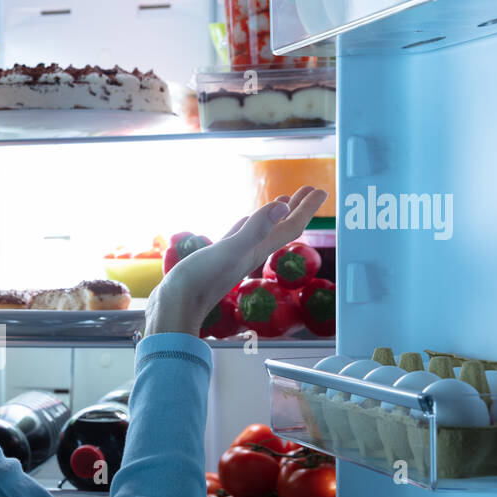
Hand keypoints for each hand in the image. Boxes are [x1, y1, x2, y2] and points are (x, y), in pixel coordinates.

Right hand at [144, 186, 328, 336]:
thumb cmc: (200, 281)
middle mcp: (251, 252)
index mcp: (257, 249)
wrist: (177, 306)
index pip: (289, 226)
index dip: (306, 208)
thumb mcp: (229, 251)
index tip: (319, 190)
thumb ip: (255, 230)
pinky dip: (247, 225)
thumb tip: (282, 206)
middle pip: (281, 228)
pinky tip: (245, 221)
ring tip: (283, 200)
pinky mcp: (218, 258)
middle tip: (308, 190)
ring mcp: (234, 256)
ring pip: (262, 231)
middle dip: (296, 209)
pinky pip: (239, 237)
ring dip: (275, 216)